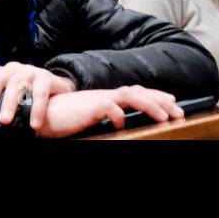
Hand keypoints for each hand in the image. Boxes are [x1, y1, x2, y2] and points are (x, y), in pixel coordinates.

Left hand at [0, 63, 75, 128]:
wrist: (56, 89)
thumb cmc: (26, 95)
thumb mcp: (9, 94)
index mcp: (0, 73)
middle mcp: (13, 69)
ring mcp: (30, 71)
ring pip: (17, 85)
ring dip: (10, 103)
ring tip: (4, 120)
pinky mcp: (46, 78)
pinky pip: (40, 93)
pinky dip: (36, 109)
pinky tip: (34, 124)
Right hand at [34, 85, 182, 137]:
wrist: (39, 112)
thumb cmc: (63, 117)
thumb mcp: (89, 115)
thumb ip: (105, 114)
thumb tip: (121, 120)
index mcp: (106, 96)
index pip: (135, 92)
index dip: (155, 96)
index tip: (172, 102)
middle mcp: (104, 94)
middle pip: (138, 92)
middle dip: (161, 100)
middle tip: (179, 110)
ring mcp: (97, 99)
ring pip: (130, 96)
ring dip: (150, 105)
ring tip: (165, 116)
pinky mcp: (89, 107)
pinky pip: (109, 108)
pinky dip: (119, 116)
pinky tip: (125, 125)